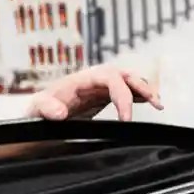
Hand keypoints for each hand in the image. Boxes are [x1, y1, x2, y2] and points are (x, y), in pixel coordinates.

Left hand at [26, 65, 162, 120]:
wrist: (36, 116)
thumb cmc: (36, 112)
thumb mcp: (36, 110)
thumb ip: (46, 109)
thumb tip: (60, 113)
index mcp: (80, 80)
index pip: (109, 78)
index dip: (121, 95)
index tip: (126, 118)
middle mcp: (92, 80)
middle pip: (122, 74)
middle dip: (140, 86)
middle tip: (154, 103)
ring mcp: (98, 88)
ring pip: (127, 81)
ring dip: (143, 88)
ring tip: (158, 103)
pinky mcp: (101, 97)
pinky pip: (124, 91)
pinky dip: (139, 95)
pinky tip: (150, 103)